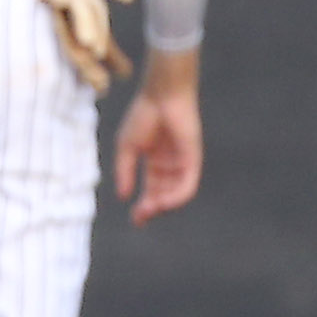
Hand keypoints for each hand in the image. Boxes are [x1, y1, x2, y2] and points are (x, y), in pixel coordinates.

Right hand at [113, 47, 201, 225]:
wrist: (160, 96)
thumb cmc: (142, 116)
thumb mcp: (126, 148)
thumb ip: (124, 172)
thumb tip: (123, 196)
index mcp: (155, 162)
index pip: (152, 190)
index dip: (144, 206)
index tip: (135, 220)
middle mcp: (170, 165)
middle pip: (163, 194)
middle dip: (152, 208)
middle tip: (140, 219)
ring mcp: (182, 161)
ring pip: (176, 191)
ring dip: (163, 204)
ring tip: (150, 211)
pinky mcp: (192, 157)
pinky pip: (188, 182)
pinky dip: (177, 195)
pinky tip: (164, 202)